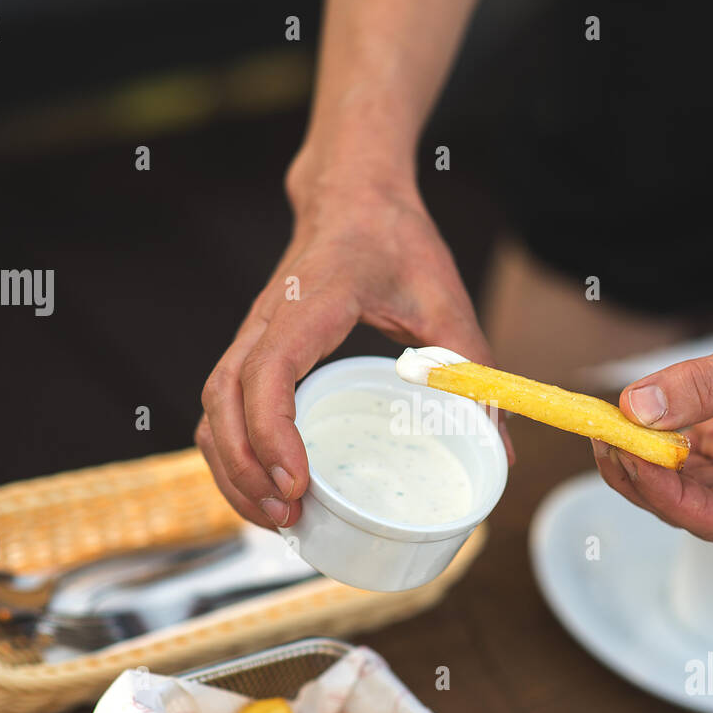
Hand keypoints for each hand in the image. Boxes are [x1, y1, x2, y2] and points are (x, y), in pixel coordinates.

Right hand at [198, 176, 506, 529]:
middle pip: (223, 402)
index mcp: (311, 302)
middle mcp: (266, 320)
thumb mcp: (446, 300)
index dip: (272, 433)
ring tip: (275, 517)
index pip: (267, 371)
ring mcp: (251, 334)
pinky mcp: (251, 349)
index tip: (296, 483)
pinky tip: (264, 487)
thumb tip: (500, 450)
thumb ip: (473, 369)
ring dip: (231, 468)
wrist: (352, 195)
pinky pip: (221, 407)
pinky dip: (231, 452)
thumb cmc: (395, 241)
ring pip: (212, 408)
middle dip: (245, 469)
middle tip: (290, 517)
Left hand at [593, 249, 712, 539]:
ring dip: (638, 455)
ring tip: (605, 423)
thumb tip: (638, 409)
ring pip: (677, 474)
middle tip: (604, 437)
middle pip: (689, 501)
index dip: (669, 497)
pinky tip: (624, 411)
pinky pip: (677, 438)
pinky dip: (648, 428)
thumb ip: (705, 387)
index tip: (632, 459)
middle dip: (643, 476)